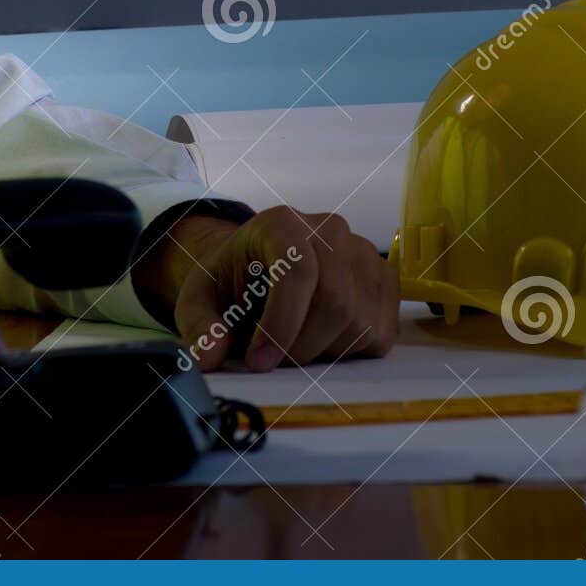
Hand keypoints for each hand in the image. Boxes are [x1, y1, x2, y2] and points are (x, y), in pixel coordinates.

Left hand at [131, 206, 399, 371]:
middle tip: (271, 360)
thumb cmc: (234, 279)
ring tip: (291, 342)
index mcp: (281, 223)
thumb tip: (208, 356)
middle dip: (299, 346)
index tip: (259, 361)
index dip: (281, 325)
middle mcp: (330, 230)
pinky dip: (346, 351)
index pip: (297, 270)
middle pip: (333, 303)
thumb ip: (199, 324)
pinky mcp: (386, 283)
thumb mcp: (201, 296)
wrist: (260, 263)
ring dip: (321, 351)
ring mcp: (365, 254)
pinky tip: (319, 338)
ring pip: (357, 323)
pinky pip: (377, 334)